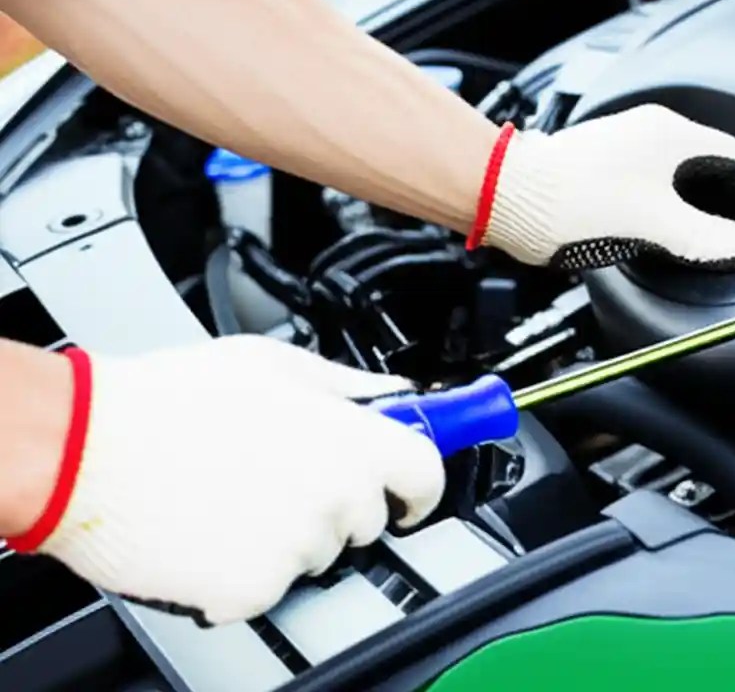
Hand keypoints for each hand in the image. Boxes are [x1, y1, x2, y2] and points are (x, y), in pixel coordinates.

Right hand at [4, 336, 443, 625]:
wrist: (86, 451)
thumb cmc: (169, 402)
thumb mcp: (271, 365)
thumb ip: (346, 384)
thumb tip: (392, 390)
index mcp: (350, 439)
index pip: (426, 475)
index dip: (420, 486)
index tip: (409, 493)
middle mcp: (335, 496)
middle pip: (367, 518)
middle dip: (337, 502)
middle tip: (280, 477)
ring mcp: (297, 548)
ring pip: (318, 553)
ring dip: (289, 533)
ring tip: (231, 494)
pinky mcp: (255, 590)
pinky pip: (269, 585)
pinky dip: (245, 569)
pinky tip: (210, 529)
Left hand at [467, 104, 734, 269]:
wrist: (507, 197)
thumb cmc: (567, 203)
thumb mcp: (652, 226)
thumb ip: (706, 239)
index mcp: (673, 138)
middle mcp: (653, 133)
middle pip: (718, 167)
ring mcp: (629, 147)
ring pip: (688, 176)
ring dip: (711, 208)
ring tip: (725, 241)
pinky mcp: (607, 165)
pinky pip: (661, 184)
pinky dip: (681, 209)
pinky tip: (676, 233)